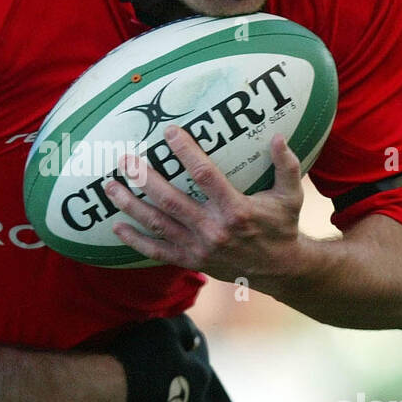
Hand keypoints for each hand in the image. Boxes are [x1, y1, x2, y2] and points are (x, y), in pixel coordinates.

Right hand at [101, 314, 221, 401]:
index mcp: (198, 373)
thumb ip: (183, 330)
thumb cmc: (131, 358)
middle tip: (151, 378)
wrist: (108, 397)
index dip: (178, 352)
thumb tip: (196, 339)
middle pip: (190, 392)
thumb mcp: (161, 329)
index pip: (194, 359)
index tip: (161, 351)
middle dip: (177, 385)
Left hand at [105, 126, 304, 281]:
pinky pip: (157, 251)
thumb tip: (277, 136)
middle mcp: (214, 230)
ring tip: (110, 186)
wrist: (280, 270)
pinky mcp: (191, 261)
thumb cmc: (283, 226)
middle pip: (171, 200)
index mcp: (236, 210)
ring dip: (131, 205)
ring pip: (158, 224)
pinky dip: (135, 240)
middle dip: (144, 178)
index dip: (185, 152)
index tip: (169, 132)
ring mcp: (199, 248)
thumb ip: (285, 165)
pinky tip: (116, 225)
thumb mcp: (290, 195)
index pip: (205, 176)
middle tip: (125, 159)